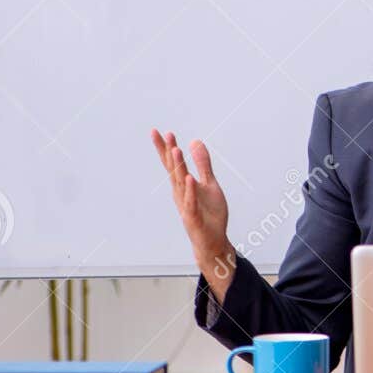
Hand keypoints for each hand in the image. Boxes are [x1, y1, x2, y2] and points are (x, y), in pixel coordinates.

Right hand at [150, 129, 234, 286]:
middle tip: (165, 134)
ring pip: (180, 183)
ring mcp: (186, 205)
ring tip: (176, 149)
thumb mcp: (209, 184)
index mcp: (183, 185)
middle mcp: (180, 193)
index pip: (173, 163)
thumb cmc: (209, 213)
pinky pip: (191, 202)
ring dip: (178, 167)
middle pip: (173, 169)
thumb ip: (203, 164)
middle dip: (169, 152)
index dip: (167, 148)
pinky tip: (189, 178)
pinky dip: (190, 190)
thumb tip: (195, 142)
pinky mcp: (193, 217)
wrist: (212, 240)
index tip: (160, 131)